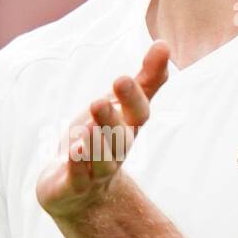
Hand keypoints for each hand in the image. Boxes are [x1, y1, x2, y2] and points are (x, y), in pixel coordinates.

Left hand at [35, 41, 170, 219]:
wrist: (80, 194)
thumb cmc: (101, 139)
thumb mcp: (121, 108)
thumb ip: (145, 81)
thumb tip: (164, 44)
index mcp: (128, 129)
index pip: (138, 113)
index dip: (133, 97)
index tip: (122, 77)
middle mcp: (116, 151)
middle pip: (120, 137)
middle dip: (112, 118)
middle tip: (102, 97)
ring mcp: (96, 172)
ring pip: (102, 159)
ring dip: (97, 143)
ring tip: (88, 124)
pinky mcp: (74, 187)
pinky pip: (78, 178)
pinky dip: (77, 166)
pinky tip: (73, 151)